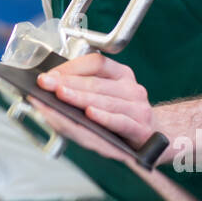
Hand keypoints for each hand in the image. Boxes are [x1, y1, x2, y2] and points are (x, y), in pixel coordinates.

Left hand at [34, 52, 155, 149]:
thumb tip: (51, 85)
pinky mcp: (141, 129)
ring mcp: (138, 109)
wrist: (155, 137)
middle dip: (67, 83)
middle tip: (46, 83)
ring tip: (61, 95)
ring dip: (80, 98)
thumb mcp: (108, 96)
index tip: (51, 74)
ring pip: (105, 102)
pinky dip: (104, 118)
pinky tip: (90, 114)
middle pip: (96, 83)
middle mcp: (131, 89)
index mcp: (122, 75)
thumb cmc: (123, 116)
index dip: (72, 66)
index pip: (96, 62)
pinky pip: (120, 122)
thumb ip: (85, 88)